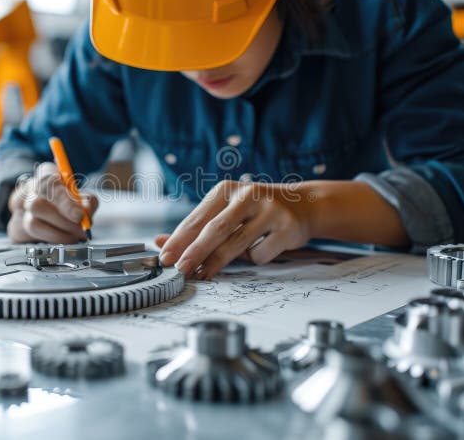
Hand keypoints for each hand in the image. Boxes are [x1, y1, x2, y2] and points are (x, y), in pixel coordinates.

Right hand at [6, 162, 97, 242]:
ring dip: (57, 234)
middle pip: (37, 204)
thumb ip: (87, 203)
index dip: (64, 201)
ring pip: (32, 223)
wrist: (49, 213)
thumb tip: (86, 212)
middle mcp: (29, 189)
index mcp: (46, 174)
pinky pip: (28, 238)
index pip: (49, 183)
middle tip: (80, 231)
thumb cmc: (68, 202)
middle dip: (62, 222)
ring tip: (73, 237)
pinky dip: (48, 241)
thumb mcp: (82, 198)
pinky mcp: (15, 228)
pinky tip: (60, 241)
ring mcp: (18, 209)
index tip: (79, 216)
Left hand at [156, 180, 314, 279]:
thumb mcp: (225, 210)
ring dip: (216, 263)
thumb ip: (196, 227)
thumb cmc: (256, 210)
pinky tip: (260, 249)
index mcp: (227, 189)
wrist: (304, 205)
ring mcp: (270, 211)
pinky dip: (253, 258)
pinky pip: (260, 254)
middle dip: (194, 252)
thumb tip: (159, 241)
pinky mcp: (287, 228)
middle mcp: (248, 195)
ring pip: (236, 243)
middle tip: (179, 269)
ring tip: (203, 274)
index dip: (179, 239)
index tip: (165, 257)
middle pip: (215, 229)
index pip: (198, 217)